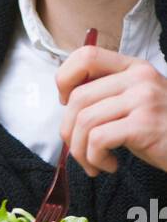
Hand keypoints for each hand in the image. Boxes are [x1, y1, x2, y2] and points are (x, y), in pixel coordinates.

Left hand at [56, 45, 166, 175]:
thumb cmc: (162, 131)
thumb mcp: (136, 102)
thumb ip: (109, 95)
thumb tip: (67, 103)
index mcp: (134, 67)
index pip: (85, 56)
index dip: (65, 79)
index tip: (67, 104)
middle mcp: (139, 78)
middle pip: (78, 97)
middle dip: (69, 131)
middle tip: (80, 150)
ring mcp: (143, 99)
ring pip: (85, 120)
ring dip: (80, 150)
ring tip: (93, 163)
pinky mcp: (144, 124)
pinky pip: (98, 140)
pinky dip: (94, 159)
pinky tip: (109, 165)